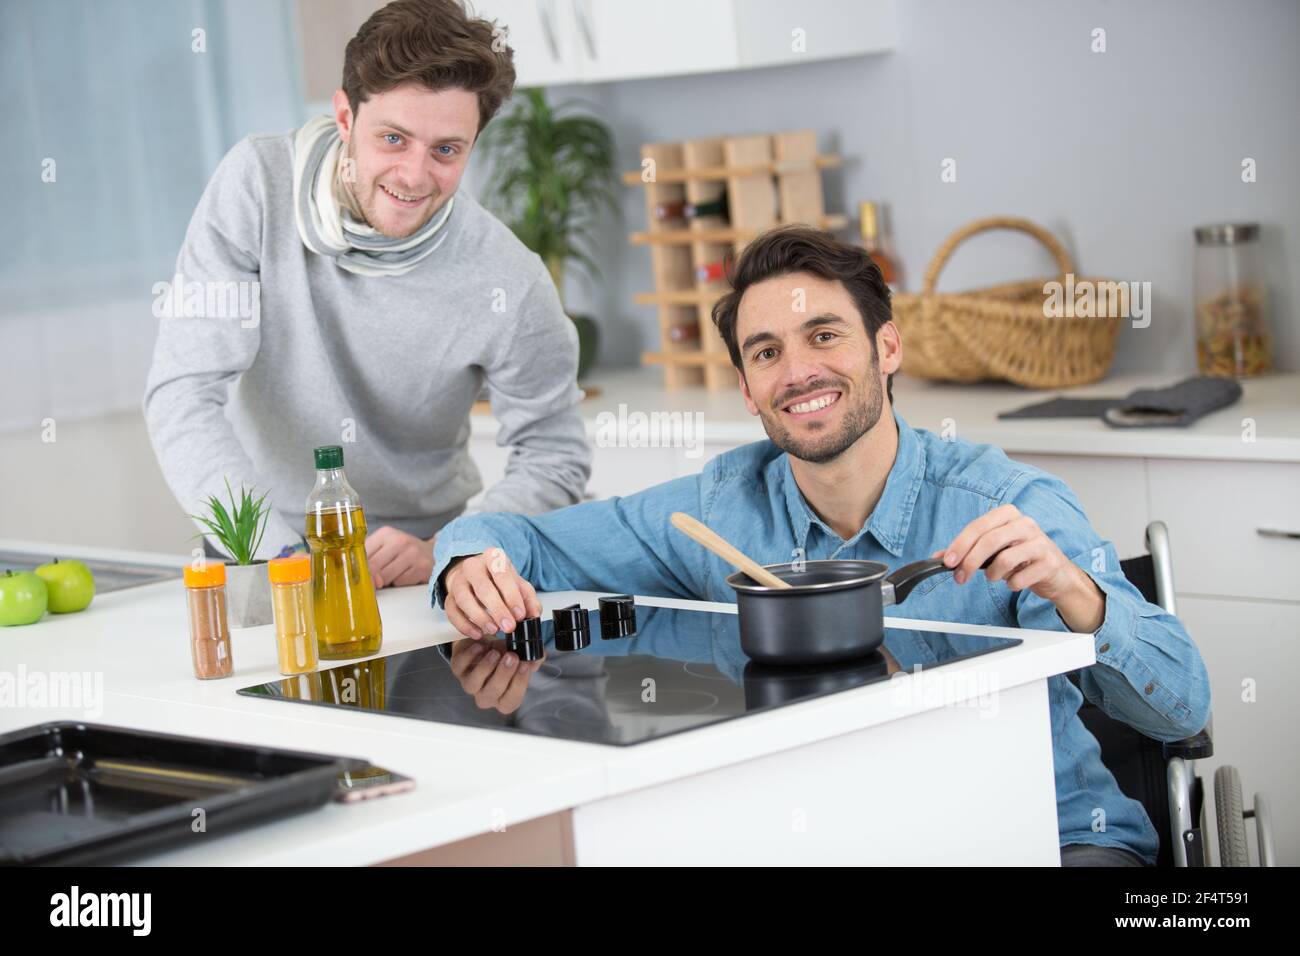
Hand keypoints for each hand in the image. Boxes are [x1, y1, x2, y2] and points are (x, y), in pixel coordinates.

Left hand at [365, 527, 434, 588]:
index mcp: (386, 533)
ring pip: (385, 578)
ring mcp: (413, 554)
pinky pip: (400, 583)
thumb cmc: (403, 552)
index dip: (359, 569)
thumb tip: (362, 578)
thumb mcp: (385, 547)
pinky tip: (407, 574)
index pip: (363, 555)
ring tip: (395, 573)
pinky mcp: (423, 567)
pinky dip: (400, 583)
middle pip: (373, 568)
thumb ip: (370, 558)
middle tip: (378, 577)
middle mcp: (400, 540)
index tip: (360, 575)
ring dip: (387, 581)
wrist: (433, 553)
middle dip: (373, 577)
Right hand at [442, 547, 542, 639]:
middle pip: (483, 588)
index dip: (512, 596)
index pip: (502, 575)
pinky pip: (452, 611)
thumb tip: (534, 613)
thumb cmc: (498, 578)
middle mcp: (473, 566)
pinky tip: (477, 633)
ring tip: (493, 630)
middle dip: (497, 610)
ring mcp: (458, 581)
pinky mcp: (449, 596)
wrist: (476, 573)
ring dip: (480, 617)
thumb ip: (528, 598)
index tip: (520, 615)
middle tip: (509, 627)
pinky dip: (464, 625)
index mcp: (493, 557)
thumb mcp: (517, 583)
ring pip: (464, 599)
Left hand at [448, 636, 543, 713]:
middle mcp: (485, 694)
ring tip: (496, 652)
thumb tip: (536, 659)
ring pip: (472, 685)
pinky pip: (460, 666)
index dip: (519, 685)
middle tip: (512, 657)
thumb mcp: (521, 657)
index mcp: (503, 696)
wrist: (485, 643)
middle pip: (491, 694)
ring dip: (485, 667)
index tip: (526, 665)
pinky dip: (470, 655)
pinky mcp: (457, 668)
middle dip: (503, 675)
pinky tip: (481, 645)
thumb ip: (532, 659)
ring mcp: (469, 683)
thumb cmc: (505, 654)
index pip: (511, 701)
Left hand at [931, 503, 1104, 631]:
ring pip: (1005, 559)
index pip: (978, 526)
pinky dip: (1011, 584)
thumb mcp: (993, 550)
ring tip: (994, 577)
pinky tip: (1014, 582)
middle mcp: (1025, 523)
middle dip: (970, 562)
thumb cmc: (1020, 557)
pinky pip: (1020, 577)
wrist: (1056, 573)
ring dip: (992, 575)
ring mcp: (1040, 542)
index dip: (960, 544)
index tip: (948, 561)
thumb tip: (939, 557)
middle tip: (959, 577)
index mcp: (1008, 514)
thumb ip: (968, 550)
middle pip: (989, 540)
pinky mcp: (1049, 562)